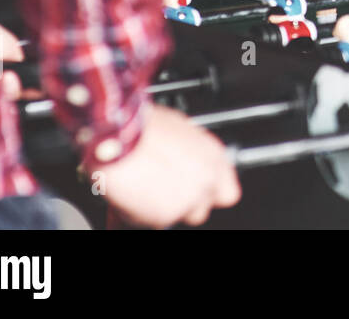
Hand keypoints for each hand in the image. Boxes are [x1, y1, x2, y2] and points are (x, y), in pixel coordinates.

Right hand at [88, 104, 240, 228]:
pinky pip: (153, 221)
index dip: (210, 194)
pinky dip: (139, 213)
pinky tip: (131, 192)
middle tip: (163, 190)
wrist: (121, 138)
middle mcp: (206, 181)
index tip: (197, 191)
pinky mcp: (164, 216)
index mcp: (214, 158)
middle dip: (183, 204)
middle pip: (200, 209)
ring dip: (161, 208)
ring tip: (143, 188)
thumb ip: (192, 152)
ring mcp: (187, 200)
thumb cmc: (144, 128)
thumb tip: (187, 159)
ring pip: (176, 216)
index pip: (227, 193)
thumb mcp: (180, 130)